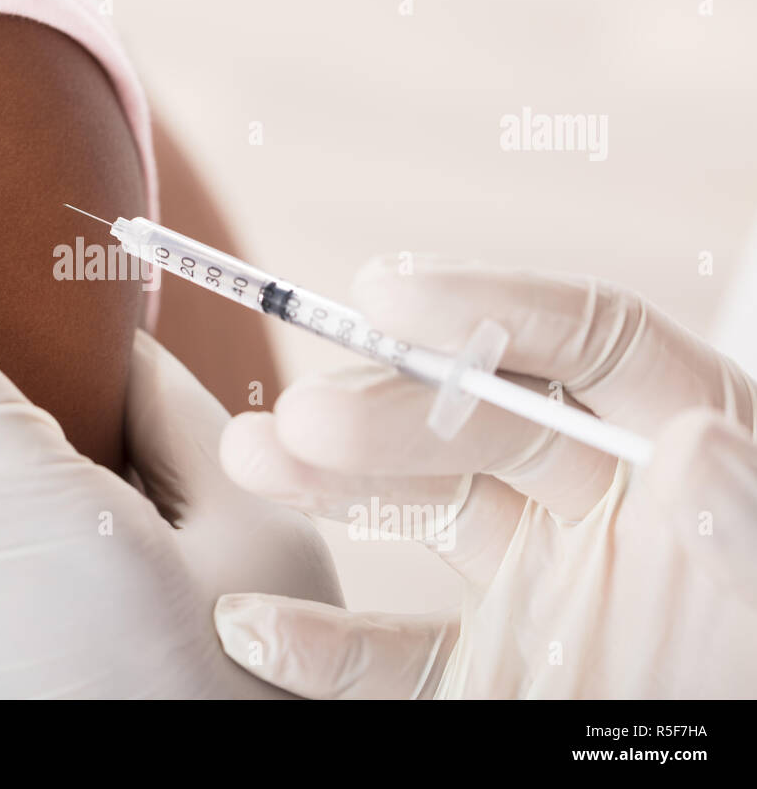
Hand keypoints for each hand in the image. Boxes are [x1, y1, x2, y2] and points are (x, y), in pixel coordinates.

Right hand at [214, 257, 756, 697]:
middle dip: (386, 408)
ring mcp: (535, 579)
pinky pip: (399, 654)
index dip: (489, 308)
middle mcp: (600, 500)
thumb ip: (743, 529)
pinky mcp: (490, 668)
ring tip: (255, 458)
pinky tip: (258, 626)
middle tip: (305, 418)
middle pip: (479, 420)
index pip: (589, 343)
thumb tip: (696, 441)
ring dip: (331, 483)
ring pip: (421, 508)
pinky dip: (325, 648)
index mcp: (683, 449)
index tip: (386, 293)